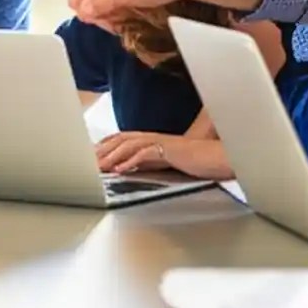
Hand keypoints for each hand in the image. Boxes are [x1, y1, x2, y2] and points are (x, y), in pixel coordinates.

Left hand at [95, 131, 232, 179]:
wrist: (219, 157)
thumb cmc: (197, 161)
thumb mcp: (168, 160)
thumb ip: (150, 161)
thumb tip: (130, 167)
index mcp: (154, 139)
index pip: (124, 138)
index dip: (106, 144)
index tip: (92, 154)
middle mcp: (156, 137)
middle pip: (123, 139)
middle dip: (104, 149)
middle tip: (87, 161)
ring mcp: (163, 143)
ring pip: (131, 145)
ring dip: (114, 156)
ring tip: (101, 167)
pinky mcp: (170, 150)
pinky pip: (147, 154)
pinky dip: (132, 161)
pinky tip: (121, 169)